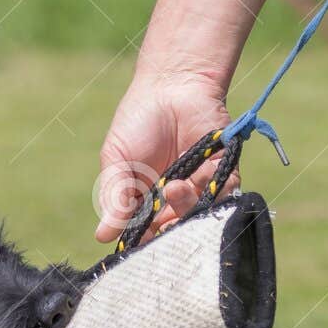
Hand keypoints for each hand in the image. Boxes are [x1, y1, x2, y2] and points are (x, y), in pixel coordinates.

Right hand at [94, 74, 234, 243]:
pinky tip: (195, 174)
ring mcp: (200, 186)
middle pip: (178, 229)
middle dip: (172, 230)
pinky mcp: (224, 170)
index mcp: (146, 201)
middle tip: (163, 223)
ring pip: (202, 214)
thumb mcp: (117, 160)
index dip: (147, 242)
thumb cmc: (138, 122)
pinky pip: (226, 192)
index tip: (143, 241)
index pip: (148, 233)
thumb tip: (102, 236)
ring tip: (174, 187)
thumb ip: (115, 197)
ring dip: (188, 207)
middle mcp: (175, 199)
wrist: (171, 85)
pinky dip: (213, 189)